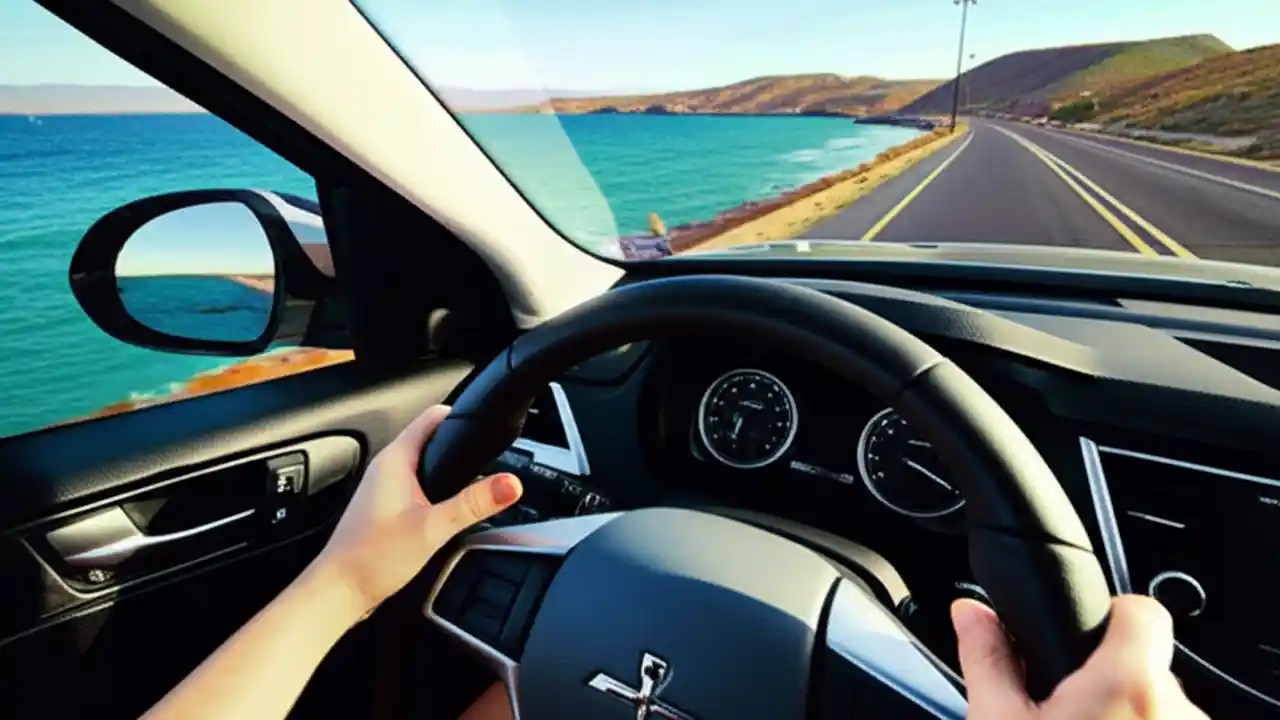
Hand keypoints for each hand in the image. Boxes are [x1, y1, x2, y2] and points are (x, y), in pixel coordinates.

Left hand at [310, 405, 522, 616]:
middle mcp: (387, 467)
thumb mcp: (433, 528)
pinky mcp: (387, 507)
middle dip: (461, 446)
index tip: (487, 423)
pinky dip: (437, 490)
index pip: (433, 416)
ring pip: (425, 465)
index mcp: (396, 459)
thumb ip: (473, 503)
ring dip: (450, 470)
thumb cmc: (371, 558)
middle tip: (491, 457)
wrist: (340, 590)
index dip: (462, 415)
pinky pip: (418, 486)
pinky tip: (449, 509)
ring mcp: (385, 487)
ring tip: (476, 482)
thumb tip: (509, 484)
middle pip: (432, 439)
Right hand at [953, 595, 1208, 718]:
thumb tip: (970, 613)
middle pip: (1144, 661)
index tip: (1082, 634)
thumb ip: (988, 660)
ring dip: (1123, 713)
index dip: (1110, 613)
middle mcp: (1177, 710)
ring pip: (1157, 704)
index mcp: (1128, 684)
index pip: (1143, 610)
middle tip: (1062, 709)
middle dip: (1104, 677)